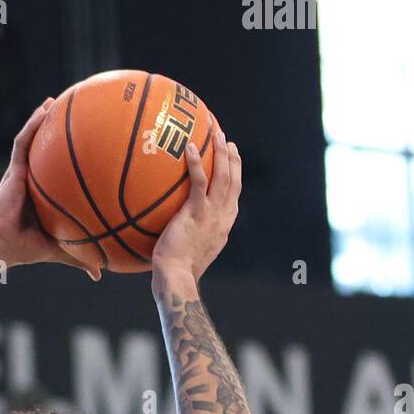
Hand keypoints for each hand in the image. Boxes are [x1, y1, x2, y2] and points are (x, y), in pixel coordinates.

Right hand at [0, 102, 99, 279]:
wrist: (1, 244)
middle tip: (75, 117)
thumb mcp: (60, 249)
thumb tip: (100, 273)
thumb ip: (80, 257)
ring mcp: (21, 174)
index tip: (88, 148)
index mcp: (44, 196)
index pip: (58, 173)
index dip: (70, 161)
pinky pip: (23, 142)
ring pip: (33, 142)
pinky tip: (44, 109)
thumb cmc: (25, 248)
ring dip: (43, 120)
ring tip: (55, 102)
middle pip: (46, 153)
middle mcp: (33, 181)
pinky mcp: (13, 170)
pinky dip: (33, 124)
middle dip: (57, 134)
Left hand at [152, 123, 240, 288]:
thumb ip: (195, 234)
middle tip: (229, 142)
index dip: (236, 177)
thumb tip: (183, 228)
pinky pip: (199, 182)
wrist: (177, 277)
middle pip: (234, 182)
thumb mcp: (194, 250)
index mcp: (223, 226)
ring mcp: (211, 214)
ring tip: (218, 136)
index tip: (233, 163)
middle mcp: (222, 218)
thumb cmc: (179, 270)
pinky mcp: (196, 212)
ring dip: (222, 154)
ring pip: (223, 177)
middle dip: (234, 160)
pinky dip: (196, 163)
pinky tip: (189, 147)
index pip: (233, 197)